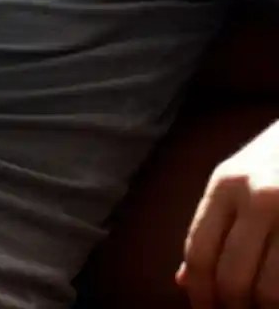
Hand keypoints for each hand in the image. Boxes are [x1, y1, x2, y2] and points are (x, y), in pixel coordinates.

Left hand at [177, 120, 278, 308]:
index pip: (200, 253)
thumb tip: (183, 281)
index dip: (200, 292)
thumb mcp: (236, 182)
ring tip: (263, 307)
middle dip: (232, 307)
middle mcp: (261, 198)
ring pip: (271, 289)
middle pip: (233, 277)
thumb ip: (212, 227)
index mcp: (227, 185)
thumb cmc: (276, 160)